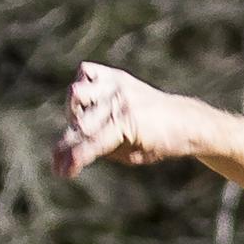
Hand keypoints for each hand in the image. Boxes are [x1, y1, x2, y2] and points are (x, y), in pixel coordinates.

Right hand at [52, 62, 194, 177]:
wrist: (184, 120)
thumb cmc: (159, 143)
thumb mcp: (134, 156)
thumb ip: (105, 149)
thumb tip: (74, 147)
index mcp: (128, 124)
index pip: (92, 143)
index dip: (74, 160)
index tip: (62, 172)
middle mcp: (119, 100)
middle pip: (80, 123)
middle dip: (67, 146)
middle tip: (60, 161)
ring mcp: (117, 85)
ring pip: (76, 93)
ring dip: (72, 113)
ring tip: (80, 127)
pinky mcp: (117, 75)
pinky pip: (87, 71)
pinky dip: (82, 84)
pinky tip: (86, 101)